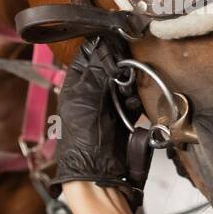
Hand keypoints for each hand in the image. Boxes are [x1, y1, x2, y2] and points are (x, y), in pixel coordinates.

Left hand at [50, 37, 142, 209]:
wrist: (100, 177)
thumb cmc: (84, 143)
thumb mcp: (86, 100)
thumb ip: (97, 72)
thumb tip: (106, 46)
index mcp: (74, 89)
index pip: (87, 57)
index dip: (100, 46)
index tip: (117, 36)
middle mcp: (90, 96)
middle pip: (109, 68)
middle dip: (121, 65)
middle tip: (130, 63)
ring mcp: (108, 108)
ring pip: (125, 83)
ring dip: (132, 83)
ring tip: (132, 89)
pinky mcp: (125, 120)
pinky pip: (135, 102)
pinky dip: (139, 100)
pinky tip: (138, 104)